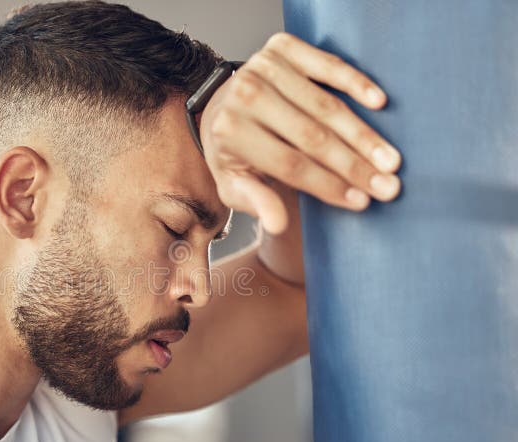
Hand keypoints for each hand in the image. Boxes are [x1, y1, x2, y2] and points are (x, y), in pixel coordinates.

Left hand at [200, 32, 401, 234]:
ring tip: (391, 159)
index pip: (290, 165)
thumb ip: (256, 203)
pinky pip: (328, 65)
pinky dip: (355, 82)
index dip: (328, 185)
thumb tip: (276, 225)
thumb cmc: (234, 153)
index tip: (362, 202)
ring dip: (363, 134)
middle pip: (311, 137)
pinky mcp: (282, 46)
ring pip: (325, 106)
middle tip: (388, 185)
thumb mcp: (235, 185)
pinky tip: (379, 103)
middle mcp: (244, 95)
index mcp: (229, 132)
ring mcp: (263, 66)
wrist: (221, 106)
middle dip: (355, 165)